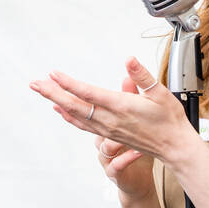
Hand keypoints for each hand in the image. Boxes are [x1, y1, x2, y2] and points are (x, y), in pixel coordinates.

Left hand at [29, 56, 193, 197]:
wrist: (174, 147)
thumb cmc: (169, 120)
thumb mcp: (160, 93)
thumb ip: (142, 76)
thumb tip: (129, 60)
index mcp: (122, 106)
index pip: (88, 93)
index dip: (68, 83)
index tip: (53, 73)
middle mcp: (111, 120)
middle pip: (75, 105)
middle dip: (53, 93)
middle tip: (35, 83)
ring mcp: (108, 129)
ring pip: (76, 116)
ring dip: (57, 103)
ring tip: (42, 92)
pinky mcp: (109, 135)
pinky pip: (83, 125)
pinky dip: (68, 117)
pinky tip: (60, 111)